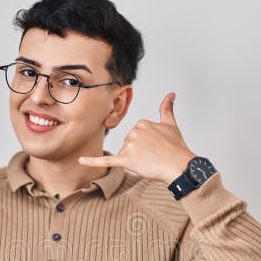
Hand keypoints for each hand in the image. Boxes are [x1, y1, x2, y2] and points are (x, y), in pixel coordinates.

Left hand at [79, 92, 196, 183]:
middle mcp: (133, 132)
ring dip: (135, 160)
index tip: (157, 147)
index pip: (136, 135)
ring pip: (125, 154)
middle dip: (139, 152)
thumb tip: (171, 94)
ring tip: (150, 161)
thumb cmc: (176, 148)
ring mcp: (129, 146)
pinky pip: (106, 160)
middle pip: (129, 144)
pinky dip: (93, 161)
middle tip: (155, 155)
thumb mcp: (171, 124)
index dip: (146, 143)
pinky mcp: (126, 160)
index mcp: (141, 123)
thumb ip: (166, 108)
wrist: (179, 166)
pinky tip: (81, 161)